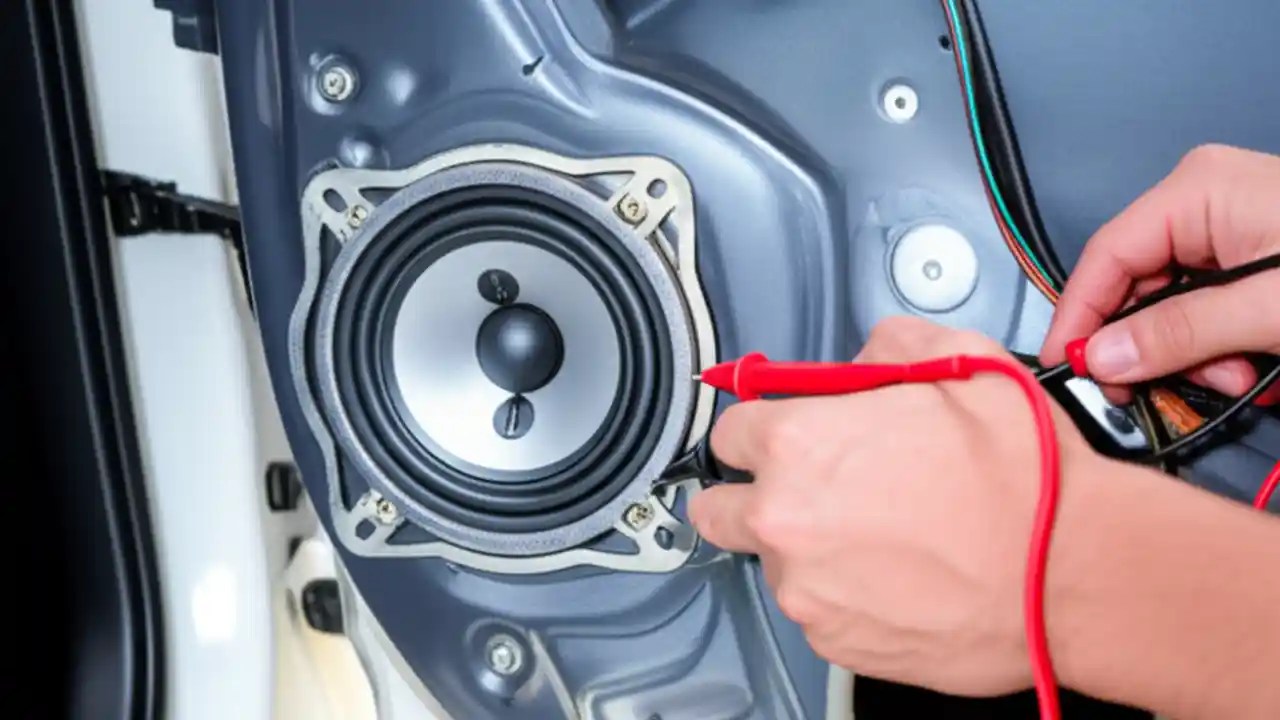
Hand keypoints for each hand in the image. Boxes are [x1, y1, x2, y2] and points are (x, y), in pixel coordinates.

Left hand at [687, 316, 1100, 696]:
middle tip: (802, 490)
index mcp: (798, 442)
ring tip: (880, 536)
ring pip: (773, 563)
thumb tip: (864, 357)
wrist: (1073, 573)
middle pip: (717, 509)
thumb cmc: (1023, 477)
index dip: (760, 431)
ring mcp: (806, 589)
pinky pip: (816, 610)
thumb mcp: (962, 362)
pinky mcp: (835, 642)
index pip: (727, 433)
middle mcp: (785, 519)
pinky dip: (841, 594)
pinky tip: (896, 575)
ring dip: (806, 549)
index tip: (779, 438)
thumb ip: (887, 346)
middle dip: (749, 495)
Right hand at [1041, 144, 1279, 401]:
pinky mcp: (1249, 254)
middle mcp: (1203, 202)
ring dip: (1194, 355)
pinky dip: (1220, 344)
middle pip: (1137, 286)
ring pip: (1172, 304)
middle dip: (1151, 346)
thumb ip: (1182, 332)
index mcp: (1197, 191)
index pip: (1107, 257)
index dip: (1079, 316)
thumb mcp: (1270, 309)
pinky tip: (1254, 363)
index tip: (1065, 369)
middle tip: (1158, 393)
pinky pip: (1206, 305)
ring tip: (1241, 379)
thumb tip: (1100, 356)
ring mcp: (1228, 227)